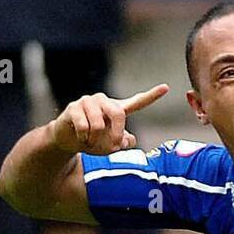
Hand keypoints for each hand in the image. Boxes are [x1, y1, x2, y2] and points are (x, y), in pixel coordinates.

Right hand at [50, 84, 168, 155]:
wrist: (67, 141)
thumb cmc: (93, 140)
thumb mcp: (111, 145)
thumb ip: (123, 142)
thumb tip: (128, 140)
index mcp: (118, 109)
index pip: (138, 102)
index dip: (152, 96)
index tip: (166, 87)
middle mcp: (105, 102)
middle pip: (119, 113)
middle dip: (116, 133)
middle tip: (112, 146)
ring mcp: (88, 102)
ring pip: (98, 124)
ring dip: (95, 139)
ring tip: (90, 141)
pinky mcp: (73, 107)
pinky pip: (84, 125)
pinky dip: (84, 137)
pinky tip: (80, 137)